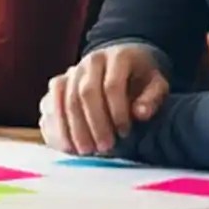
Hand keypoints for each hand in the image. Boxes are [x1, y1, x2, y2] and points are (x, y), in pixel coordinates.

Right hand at [40, 44, 169, 155]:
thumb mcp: (157, 84)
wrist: (122, 62)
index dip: (117, 111)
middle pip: (85, 92)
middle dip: (94, 123)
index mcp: (117, 57)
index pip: (112, 85)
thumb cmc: (142, 78)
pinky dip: (58, 124)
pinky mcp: (59, 82)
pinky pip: (52, 102)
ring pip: (66, 99)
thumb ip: (152, 98)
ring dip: (73, 128)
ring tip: (85, 151)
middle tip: (103, 148)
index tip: (125, 133)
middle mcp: (91, 60)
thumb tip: (140, 114)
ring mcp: (72, 71)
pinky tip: (66, 144)